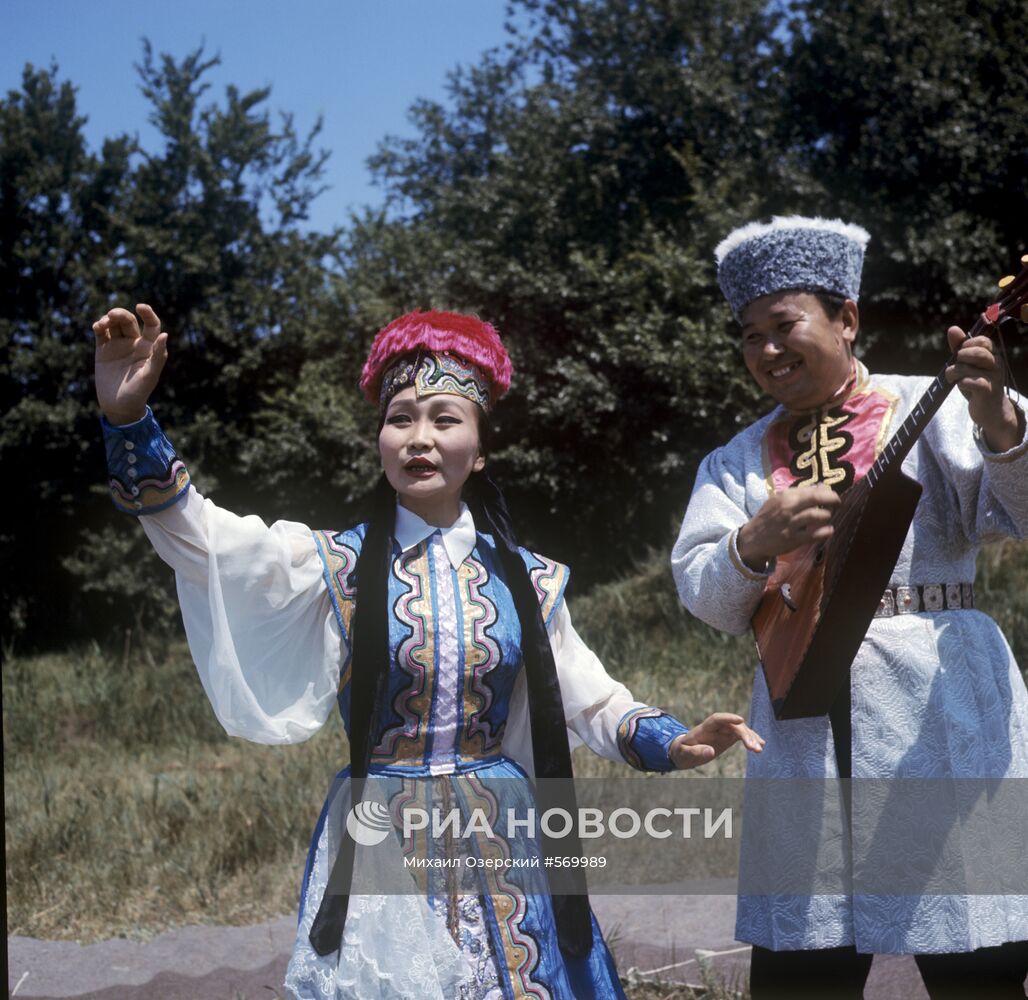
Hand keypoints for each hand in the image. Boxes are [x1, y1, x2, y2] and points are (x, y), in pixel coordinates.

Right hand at [93, 304, 168, 424]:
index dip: (148, 314)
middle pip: (128, 320)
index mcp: (149, 347)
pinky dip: (99, 326)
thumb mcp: (149, 374)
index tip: (140, 307)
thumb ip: (157, 355)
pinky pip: (101, 333)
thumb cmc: (139, 392)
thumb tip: (165, 335)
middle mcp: (134, 343)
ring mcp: (118, 345)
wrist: (119, 406)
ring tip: (103, 324)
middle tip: (112, 316)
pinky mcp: (103, 350)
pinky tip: (97, 328)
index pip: (151, 325)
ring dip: (108, 319)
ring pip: (114, 324)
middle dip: (120, 314)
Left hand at [669, 713, 764, 769]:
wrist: (684, 752)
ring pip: (740, 730)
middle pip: (733, 726)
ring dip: (751, 738)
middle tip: (754, 748)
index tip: (740, 720)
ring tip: (759, 750)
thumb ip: (695, 752)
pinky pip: (742, 736)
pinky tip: (761, 746)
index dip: (728, 718)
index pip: (717, 718)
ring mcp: (723, 732)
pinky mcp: (728, 737)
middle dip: (745, 734)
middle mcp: (716, 727)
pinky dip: (751, 740)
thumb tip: (710, 751)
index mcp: (704, 728)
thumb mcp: (684, 754)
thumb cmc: (682, 752)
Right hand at [736, 484, 839, 569]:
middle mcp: (788, 508)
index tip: (831, 495)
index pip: (812, 489)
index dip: (826, 491)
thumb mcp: (779, 501)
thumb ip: (800, 494)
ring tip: (828, 517)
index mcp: (785, 496)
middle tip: (838, 503)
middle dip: (832, 499)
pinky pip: (815, 534)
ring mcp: (791, 524)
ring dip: (827, 515)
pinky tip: (828, 530)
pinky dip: (826, 532)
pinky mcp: (793, 539)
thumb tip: (823, 486)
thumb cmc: (768, 518)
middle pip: (816, 498)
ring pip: (817, 516)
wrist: (752, 539)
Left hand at [944, 325, 1020, 452]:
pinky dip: (960, 383)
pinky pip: (968, 381)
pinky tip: (962, 386)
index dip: (967, 343)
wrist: (989, 410)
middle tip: (957, 365)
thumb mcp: (967, 365)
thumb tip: (953, 328)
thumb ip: (959, 347)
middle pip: (976, 352)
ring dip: (954, 373)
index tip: (960, 351)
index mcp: (993, 355)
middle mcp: (996, 364)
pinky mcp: (988, 391)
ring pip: (966, 368)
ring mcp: (994, 377)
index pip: (982, 340)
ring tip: (954, 379)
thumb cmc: (976, 385)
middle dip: (960, 357)